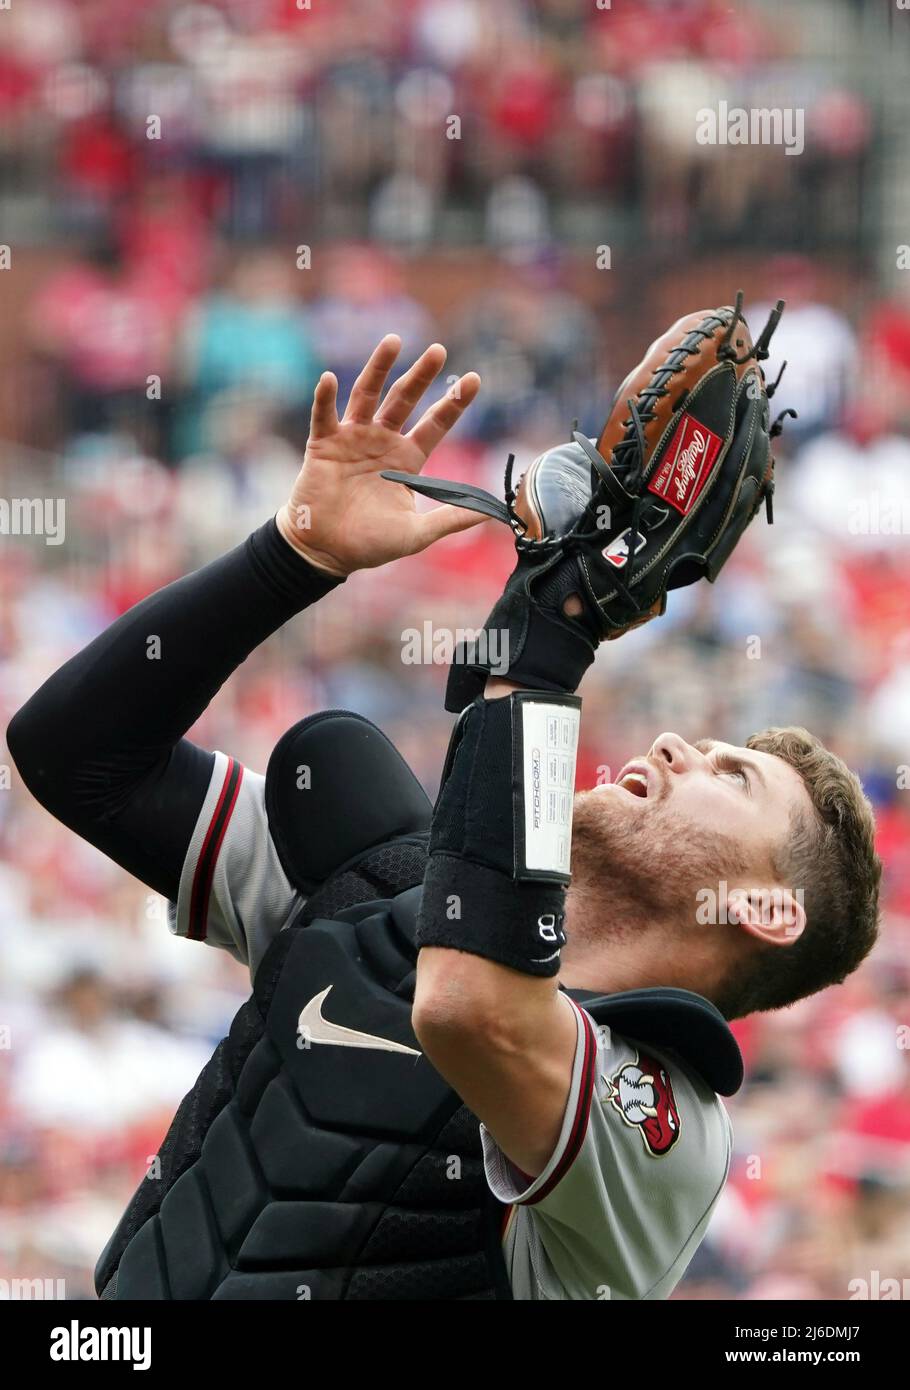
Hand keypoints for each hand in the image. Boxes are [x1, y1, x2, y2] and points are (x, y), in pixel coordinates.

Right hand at [276, 335, 482, 575]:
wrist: (325, 552)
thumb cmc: (368, 543)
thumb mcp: (416, 534)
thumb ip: (450, 519)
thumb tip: (490, 513)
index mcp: (407, 459)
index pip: (435, 423)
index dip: (454, 403)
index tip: (474, 379)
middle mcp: (382, 441)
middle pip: (404, 399)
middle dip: (421, 375)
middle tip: (439, 350)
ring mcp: (352, 439)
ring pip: (367, 395)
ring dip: (378, 368)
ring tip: (393, 341)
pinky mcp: (323, 445)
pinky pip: (324, 416)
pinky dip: (326, 397)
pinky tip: (331, 378)